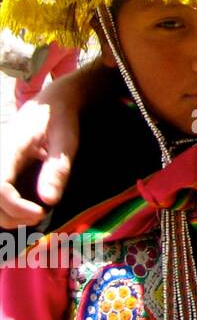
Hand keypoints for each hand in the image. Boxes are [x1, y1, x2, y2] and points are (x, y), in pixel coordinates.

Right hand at [0, 63, 95, 227]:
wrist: (49, 103)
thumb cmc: (59, 119)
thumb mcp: (66, 141)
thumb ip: (57, 169)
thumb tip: (49, 201)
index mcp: (9, 150)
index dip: (15, 207)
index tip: (40, 213)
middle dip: (10, 216)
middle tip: (39, 216)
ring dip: (5, 215)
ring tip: (33, 215)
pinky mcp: (0, 168)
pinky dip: (5, 208)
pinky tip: (24, 209)